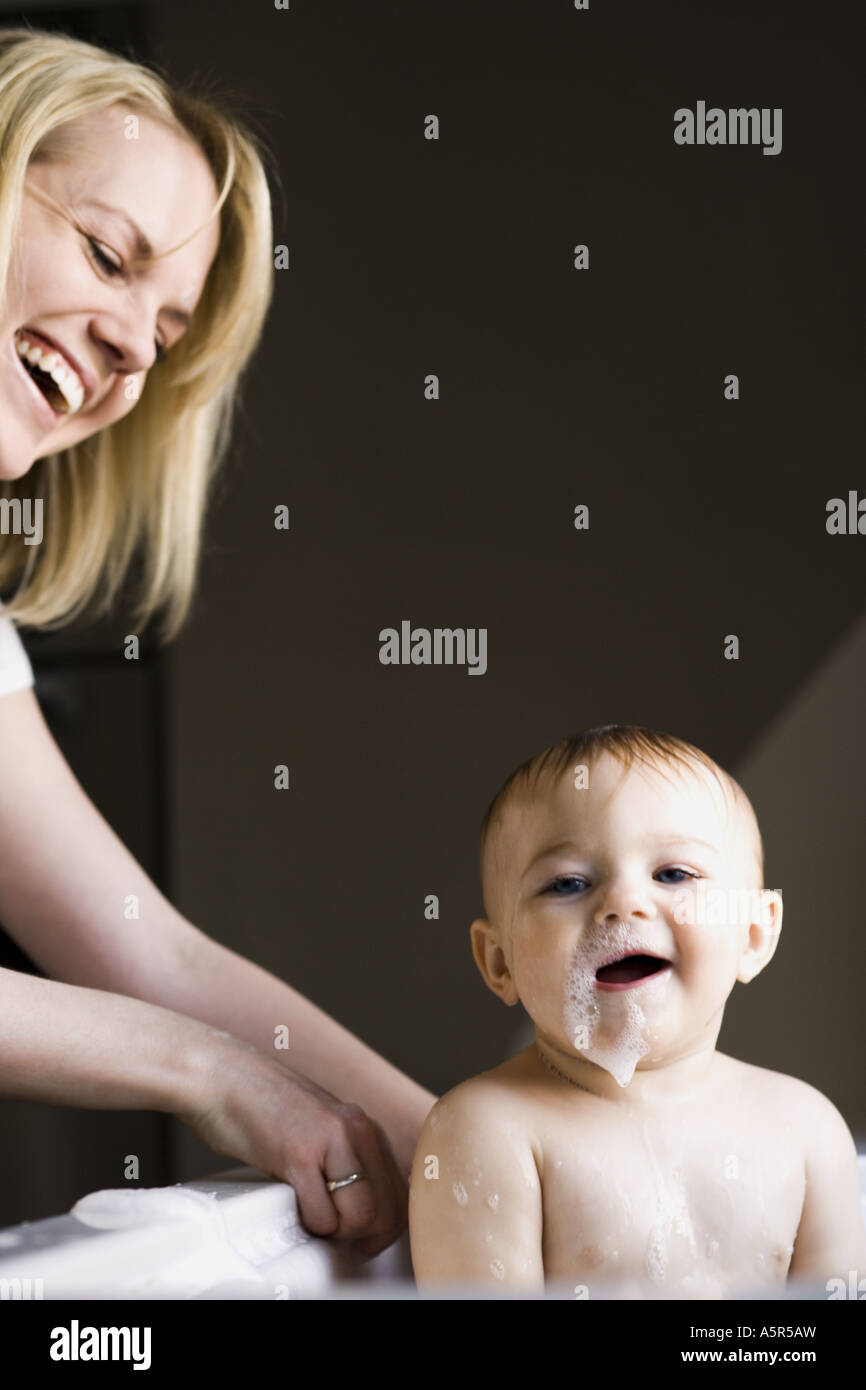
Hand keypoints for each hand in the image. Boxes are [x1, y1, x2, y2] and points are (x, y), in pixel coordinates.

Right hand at [178, 1034, 406, 1256]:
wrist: (220, 1075)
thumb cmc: (262, 1107)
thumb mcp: (320, 1125)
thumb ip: (345, 1155)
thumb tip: (363, 1205)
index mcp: (365, 1126)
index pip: (402, 1193)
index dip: (384, 1225)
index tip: (361, 1234)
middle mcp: (356, 1131)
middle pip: (386, 1211)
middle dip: (363, 1236)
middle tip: (336, 1236)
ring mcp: (329, 1141)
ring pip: (360, 1217)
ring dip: (336, 1232)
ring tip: (313, 1218)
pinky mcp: (296, 1156)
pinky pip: (321, 1216)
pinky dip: (310, 1226)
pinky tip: (294, 1205)